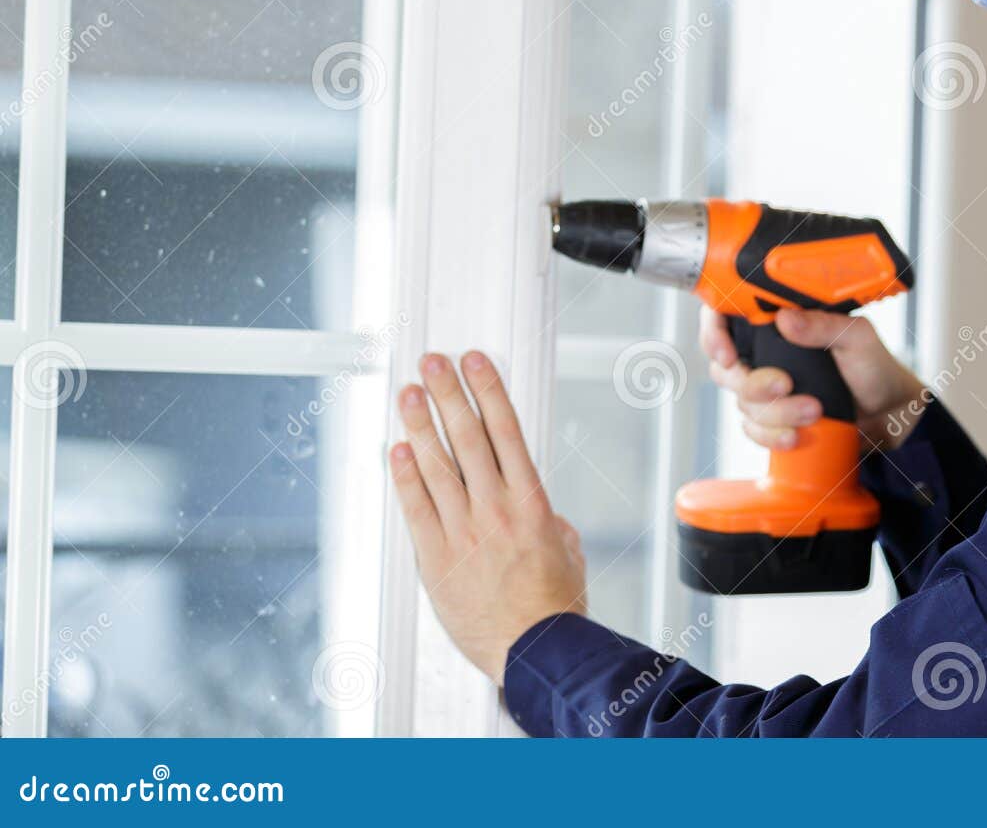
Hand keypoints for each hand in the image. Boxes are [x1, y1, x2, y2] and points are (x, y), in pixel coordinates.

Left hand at [387, 350, 586, 687]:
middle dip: (448, 393)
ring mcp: (462, 533)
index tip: (475, 361)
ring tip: (408, 393)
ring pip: (436, 466)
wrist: (536, 651)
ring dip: (419, 424)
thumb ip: (545, 517)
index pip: (506, 430)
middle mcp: (495, 509)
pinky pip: (416, 509)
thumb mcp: (566, 547)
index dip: (488, 390)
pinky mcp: (435, 558)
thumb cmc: (555, 604)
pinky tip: (396, 450)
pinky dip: (404, 477)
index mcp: (532, 501)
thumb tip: (531, 506)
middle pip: (466, 437)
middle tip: (433, 361)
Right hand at [700, 306, 927, 455]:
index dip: (713, 333)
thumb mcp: (856, 338)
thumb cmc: (874, 368)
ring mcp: (767, 388)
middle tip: (786, 385)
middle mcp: (766, 353)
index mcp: (779, 323)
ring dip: (774, 412)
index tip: (727, 355)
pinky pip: (752, 430)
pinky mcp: (773, 418)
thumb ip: (823, 325)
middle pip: (725, 368)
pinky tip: (795, 436)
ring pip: (741, 402)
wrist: (888, 416)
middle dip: (753, 383)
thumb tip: (785, 318)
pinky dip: (771, 436)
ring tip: (814, 412)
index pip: (726, 316)